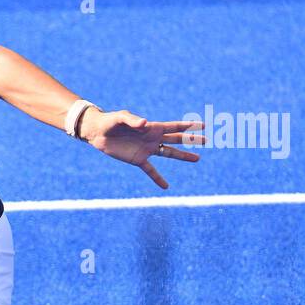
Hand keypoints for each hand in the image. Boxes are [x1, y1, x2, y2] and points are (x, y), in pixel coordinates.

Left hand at [81, 110, 205, 188]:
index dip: (188, 126)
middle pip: (176, 139)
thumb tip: (145, 124)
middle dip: (191, 140)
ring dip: (182, 156)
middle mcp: (152, 138)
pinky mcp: (137, 159)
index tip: (202, 126)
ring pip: (169, 153)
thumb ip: (133, 120)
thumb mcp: (121, 118)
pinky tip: (166, 187)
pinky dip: (158, 178)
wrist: (98, 133)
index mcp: (152, 127)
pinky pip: (150, 170)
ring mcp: (146, 150)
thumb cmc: (110, 121)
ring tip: (197, 159)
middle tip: (206, 141)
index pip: (174, 127)